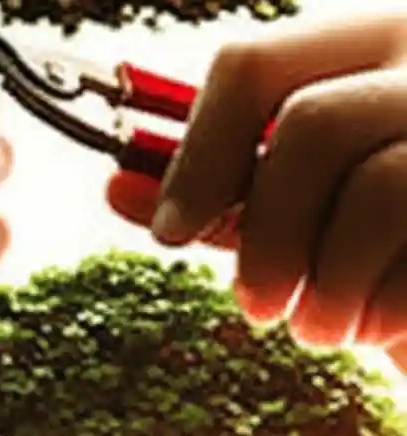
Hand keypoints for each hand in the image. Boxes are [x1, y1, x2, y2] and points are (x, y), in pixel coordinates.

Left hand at [106, 13, 406, 349]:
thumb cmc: (391, 253)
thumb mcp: (308, 211)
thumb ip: (231, 196)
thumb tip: (119, 188)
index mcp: (374, 46)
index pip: (252, 64)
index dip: (194, 156)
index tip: (170, 233)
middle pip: (309, 126)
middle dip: (264, 233)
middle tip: (255, 305)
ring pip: (379, 188)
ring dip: (330, 281)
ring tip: (323, 326)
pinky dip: (390, 305)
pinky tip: (385, 325)